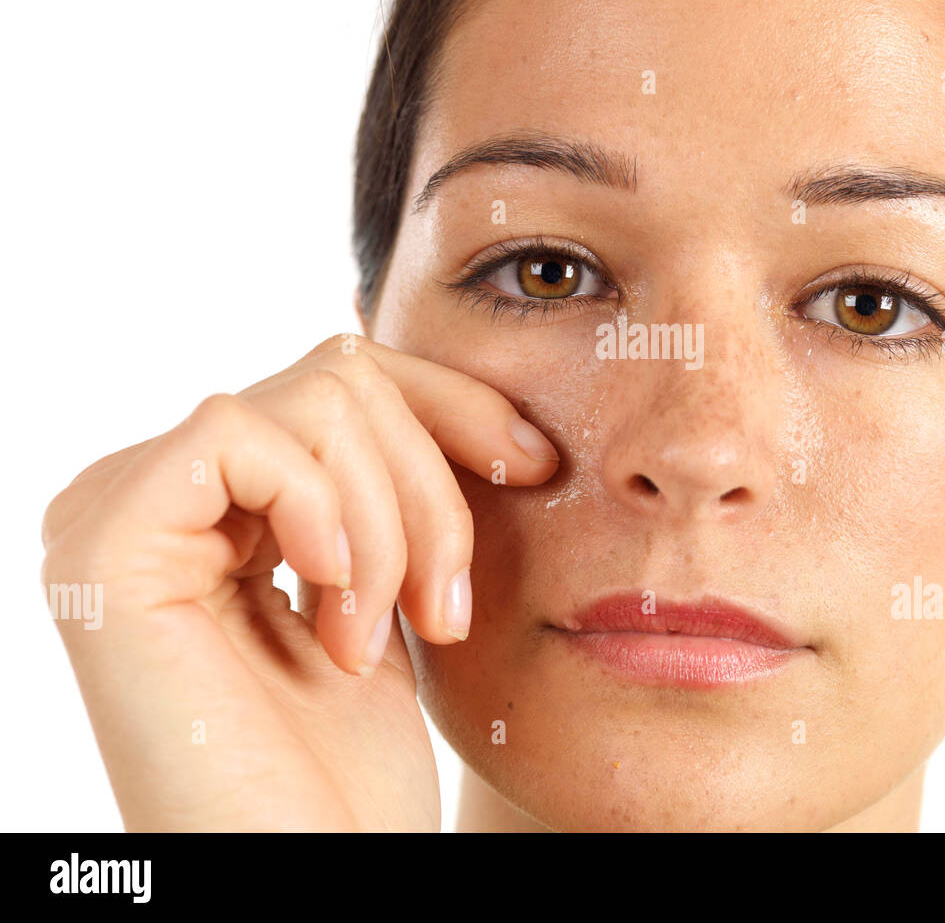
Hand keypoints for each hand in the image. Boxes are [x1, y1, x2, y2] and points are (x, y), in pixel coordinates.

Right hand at [40, 334, 558, 830]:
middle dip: (430, 487)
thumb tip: (473, 386)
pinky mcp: (102, 545)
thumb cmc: (350, 773)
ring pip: (311, 401)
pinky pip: (237, 436)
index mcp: (218, 504)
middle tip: (443, 615)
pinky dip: (319, 510)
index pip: (348, 380)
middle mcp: (158, 495)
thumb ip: (392, 488)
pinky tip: (335, 604)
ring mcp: (118, 512)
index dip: (453, 404)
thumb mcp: (392, 594)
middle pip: (339, 380)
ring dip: (391, 524)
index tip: (534, 465)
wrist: (307, 877)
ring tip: (385, 638)